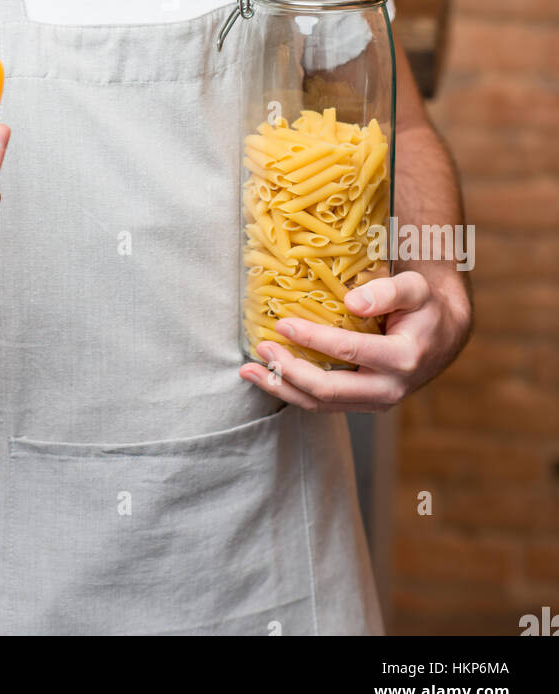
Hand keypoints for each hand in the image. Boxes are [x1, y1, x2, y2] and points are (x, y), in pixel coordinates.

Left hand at [240, 270, 470, 412]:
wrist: (443, 335)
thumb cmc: (425, 305)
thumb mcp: (415, 289)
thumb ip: (387, 291)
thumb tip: (351, 302)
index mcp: (403, 358)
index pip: (349, 352)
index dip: (313, 339)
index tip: (282, 324)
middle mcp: (389, 389)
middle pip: (329, 390)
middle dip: (289, 372)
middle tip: (260, 349)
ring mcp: (375, 401)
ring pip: (322, 404)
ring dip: (283, 388)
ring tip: (250, 370)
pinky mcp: (363, 404)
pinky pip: (324, 403)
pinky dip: (293, 392)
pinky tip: (269, 376)